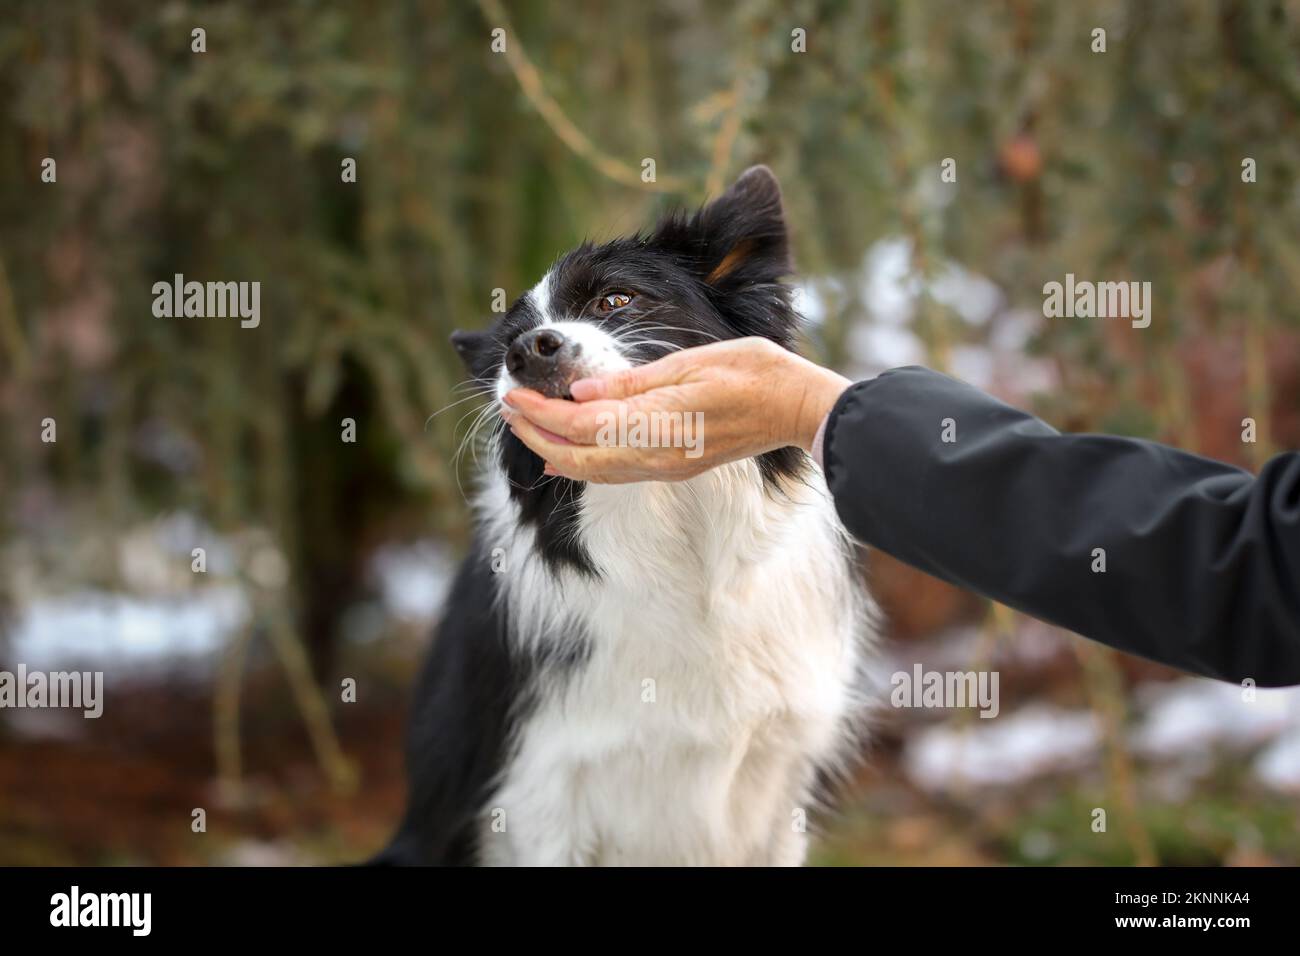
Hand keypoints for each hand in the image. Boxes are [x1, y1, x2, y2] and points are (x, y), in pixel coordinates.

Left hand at [500, 337, 850, 483]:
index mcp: (660, 422)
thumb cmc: (754, 373)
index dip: (540, 413)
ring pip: (595, 470)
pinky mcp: (674, 467)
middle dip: (536, 434)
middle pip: (579, 455)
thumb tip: (581, 389)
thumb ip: (633, 381)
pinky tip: (564, 456)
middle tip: (506, 409)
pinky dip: (583, 464)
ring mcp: (666, 466)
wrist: (797, 407)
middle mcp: (658, 454)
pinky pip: (616, 473)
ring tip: (526, 427)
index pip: (582, 424)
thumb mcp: (691, 361)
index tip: (510, 396)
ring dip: (555, 450)